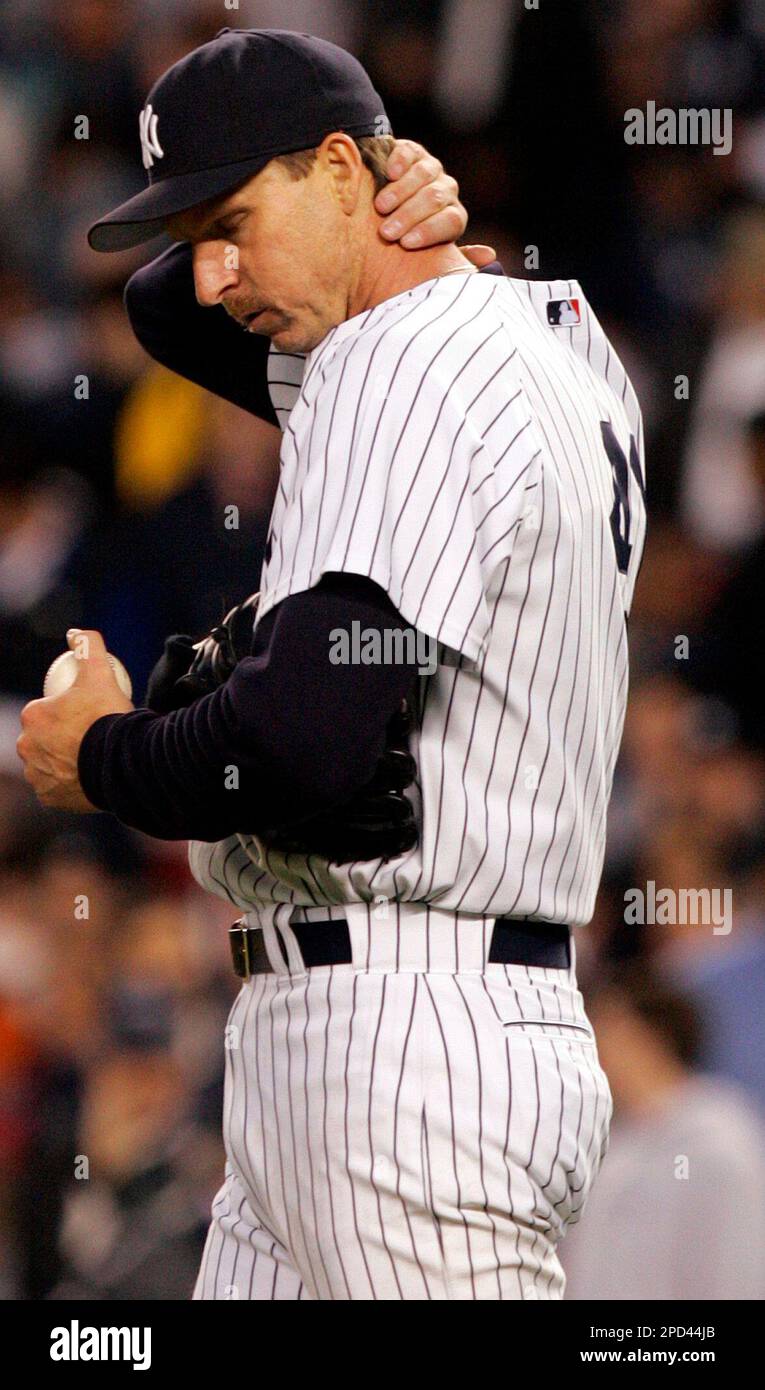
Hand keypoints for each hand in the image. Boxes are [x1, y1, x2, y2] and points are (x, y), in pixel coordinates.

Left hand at [17, 629, 133, 811]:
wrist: (124, 763)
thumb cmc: (108, 718)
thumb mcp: (100, 673)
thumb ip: (88, 646)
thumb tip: (74, 632)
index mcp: (33, 718)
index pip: (41, 711)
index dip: (60, 710)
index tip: (82, 712)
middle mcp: (27, 749)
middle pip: (40, 738)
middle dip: (56, 736)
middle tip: (86, 734)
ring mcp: (38, 776)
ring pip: (46, 764)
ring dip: (59, 760)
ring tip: (87, 756)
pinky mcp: (50, 798)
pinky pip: (56, 788)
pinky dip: (67, 783)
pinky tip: (85, 776)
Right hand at [375, 139, 495, 263]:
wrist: (385, 210)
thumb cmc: (406, 239)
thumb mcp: (428, 254)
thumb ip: (455, 257)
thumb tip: (489, 256)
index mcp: (453, 217)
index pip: (451, 221)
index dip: (429, 232)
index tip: (406, 244)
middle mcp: (446, 191)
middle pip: (434, 198)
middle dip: (409, 216)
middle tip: (387, 232)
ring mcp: (431, 169)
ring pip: (423, 174)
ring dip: (400, 192)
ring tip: (381, 208)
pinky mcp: (412, 152)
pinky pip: (409, 153)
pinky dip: (400, 162)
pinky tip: (389, 173)